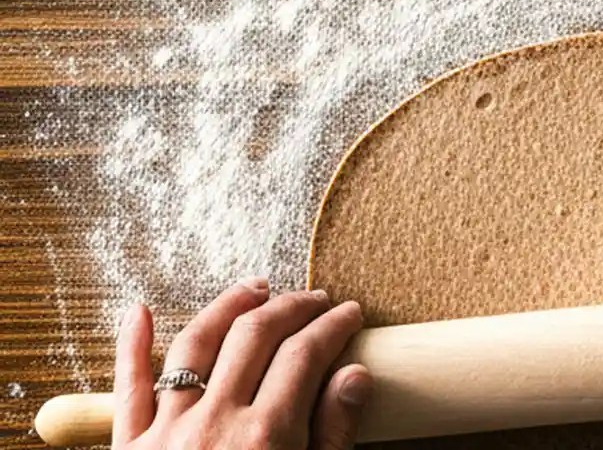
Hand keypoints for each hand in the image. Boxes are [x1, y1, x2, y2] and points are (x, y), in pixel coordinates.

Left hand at [112, 279, 370, 449]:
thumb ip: (333, 435)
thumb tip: (354, 376)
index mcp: (268, 437)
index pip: (307, 354)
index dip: (333, 325)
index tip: (350, 314)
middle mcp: (216, 422)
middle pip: (257, 336)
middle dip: (292, 307)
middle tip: (316, 300)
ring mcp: (167, 431)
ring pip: (196, 343)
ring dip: (228, 307)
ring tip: (255, 289)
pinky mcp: (129, 447)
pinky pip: (128, 387)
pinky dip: (130, 345)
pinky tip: (138, 311)